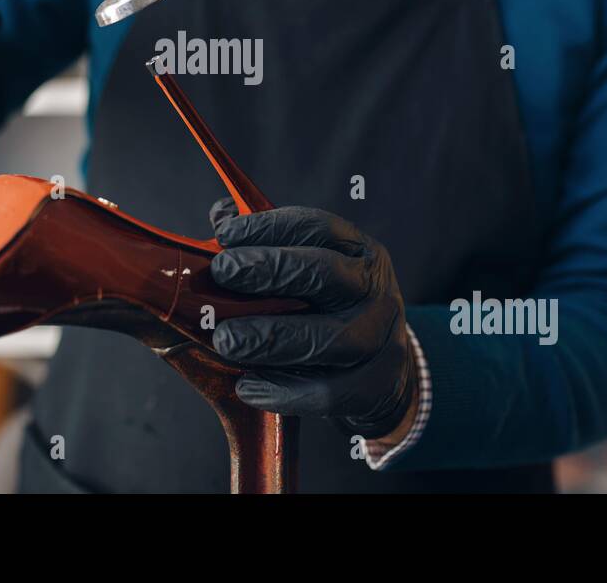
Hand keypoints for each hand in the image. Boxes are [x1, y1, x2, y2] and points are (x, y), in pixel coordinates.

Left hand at [208, 199, 417, 439]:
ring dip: (270, 338)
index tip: (224, 235)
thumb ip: (269, 243)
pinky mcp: (376, 385)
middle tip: (221, 273)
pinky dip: (283, 390)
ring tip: (226, 341)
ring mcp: (381, 338)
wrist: (385, 370)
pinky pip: (328, 391)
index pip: (317, 227)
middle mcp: (375, 289)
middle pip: (324, 273)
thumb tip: (222, 214)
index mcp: (358, 251)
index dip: (268, 227)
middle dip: (268, 270)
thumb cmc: (331, 309)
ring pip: (328, 338)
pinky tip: (247, 386)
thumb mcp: (312, 268)